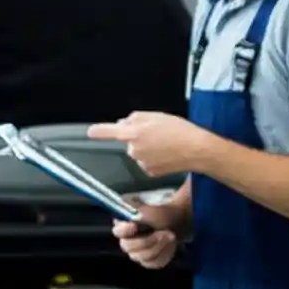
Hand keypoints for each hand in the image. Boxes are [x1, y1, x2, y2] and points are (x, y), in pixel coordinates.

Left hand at [87, 111, 209, 176]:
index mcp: (134, 133)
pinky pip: (147, 163)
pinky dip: (155, 159)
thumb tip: (123, 123)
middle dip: (138, 137)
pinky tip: (167, 155)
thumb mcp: (156, 116)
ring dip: (148, 148)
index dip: (99, 131)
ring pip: (138, 152)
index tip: (90, 132)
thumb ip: (135, 118)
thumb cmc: (179, 130)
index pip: (110, 131)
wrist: (197, 150)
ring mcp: (141, 162)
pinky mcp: (149, 172)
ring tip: (166, 143)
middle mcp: (134, 149)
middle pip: (129, 141)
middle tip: (157, 133)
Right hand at [113, 199, 186, 268]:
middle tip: (164, 233)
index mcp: (122, 223)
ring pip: (141, 257)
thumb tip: (135, 217)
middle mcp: (125, 239)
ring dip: (159, 247)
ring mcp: (135, 252)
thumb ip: (141, 212)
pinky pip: (153, 263)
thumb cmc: (161, 213)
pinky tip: (170, 244)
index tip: (135, 225)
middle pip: (128, 247)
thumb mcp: (151, 209)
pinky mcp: (147, 260)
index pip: (118, 231)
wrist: (174, 222)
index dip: (125, 230)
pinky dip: (164, 254)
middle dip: (147, 241)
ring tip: (171, 236)